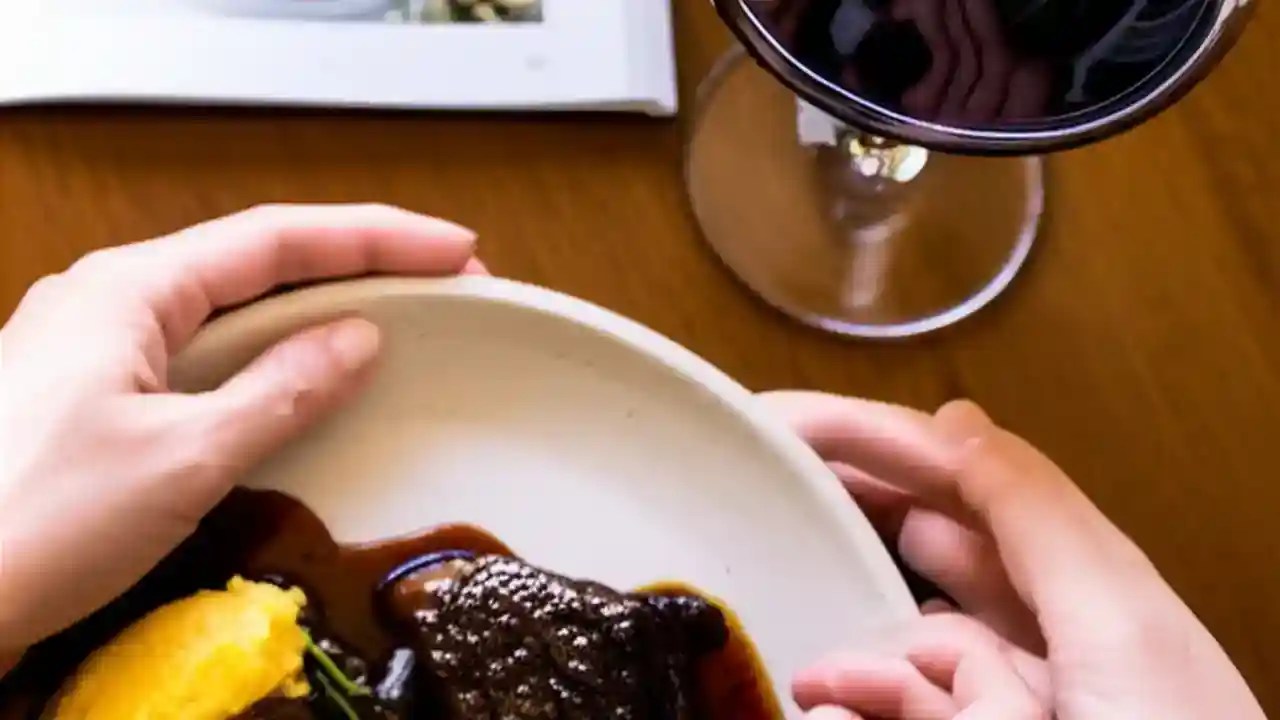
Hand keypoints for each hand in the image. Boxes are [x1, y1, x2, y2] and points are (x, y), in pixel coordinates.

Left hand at [0, 204, 480, 664]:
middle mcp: (112, 299)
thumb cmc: (35, 521)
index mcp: (130, 289)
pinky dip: (269, 357)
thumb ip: (282, 390)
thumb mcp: (185, 457)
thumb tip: (358, 341)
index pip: (277, 238)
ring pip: (230, 308)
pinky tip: (304, 376)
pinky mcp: (95, 394)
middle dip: (355, 264)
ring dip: (315, 310)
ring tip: (396, 317)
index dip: (376, 236)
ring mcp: (99, 345)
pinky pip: (204, 353)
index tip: (454, 248)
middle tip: (442, 281)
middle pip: (256, 261)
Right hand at [760, 392, 1265, 719]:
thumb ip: (1034, 517)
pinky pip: (916, 698)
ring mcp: (1017, 688)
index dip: (873, 434)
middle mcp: (1045, 618)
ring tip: (791, 603)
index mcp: (1078, 567)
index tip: (788, 421)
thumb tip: (956, 420)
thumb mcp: (1113, 619)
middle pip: (927, 532)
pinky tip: (832, 692)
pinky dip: (873, 692)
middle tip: (768, 479)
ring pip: (910, 628)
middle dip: (849, 498)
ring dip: (851, 617)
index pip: (957, 471)